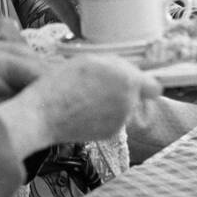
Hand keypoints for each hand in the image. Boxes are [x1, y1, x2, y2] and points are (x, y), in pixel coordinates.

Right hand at [0, 56, 162, 155]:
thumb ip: (117, 66)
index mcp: (127, 81)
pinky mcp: (110, 134)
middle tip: (95, 84)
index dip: (143, 82)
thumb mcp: (89, 61)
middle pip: (135, 94)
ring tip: (84, 97)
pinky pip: (113, 120)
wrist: (42, 116)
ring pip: (123, 107)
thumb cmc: (61, 84)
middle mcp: (128, 103)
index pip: (153, 86)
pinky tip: (82, 112)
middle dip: (121, 90)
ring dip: (111, 102)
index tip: (133, 81)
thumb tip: (131, 74)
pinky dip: (102, 116)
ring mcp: (120, 121)